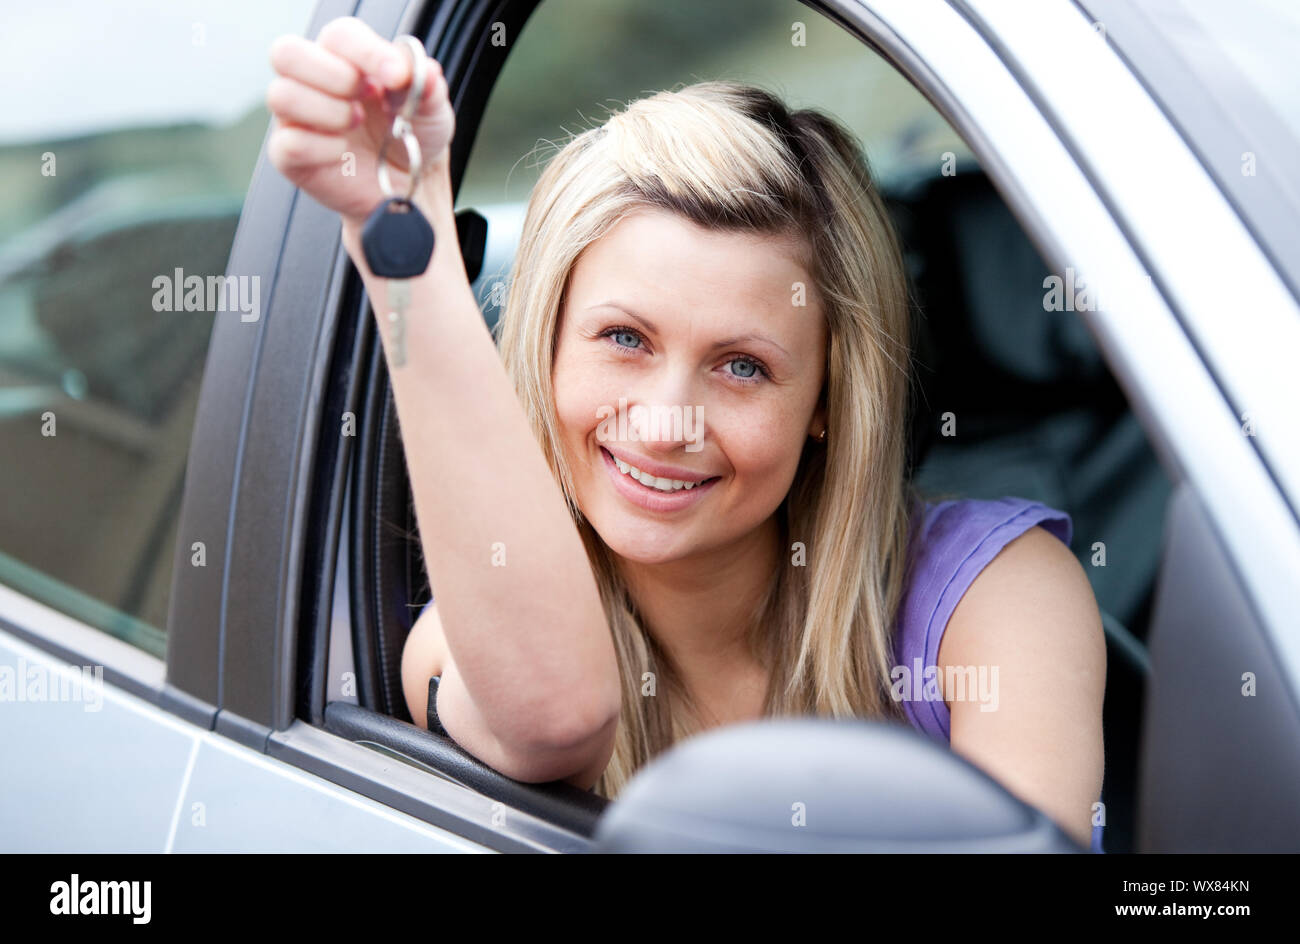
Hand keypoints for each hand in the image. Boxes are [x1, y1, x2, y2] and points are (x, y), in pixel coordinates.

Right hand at [265, 17, 454, 227]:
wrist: (412, 183)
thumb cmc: (413, 134)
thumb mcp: (431, 106)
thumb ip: (425, 84)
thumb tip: (425, 72)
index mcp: (345, 56)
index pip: (338, 35)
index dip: (367, 52)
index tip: (397, 76)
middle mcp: (313, 81)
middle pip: (286, 52)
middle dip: (333, 75)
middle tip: (365, 97)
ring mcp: (297, 118)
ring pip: (280, 95)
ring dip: (329, 112)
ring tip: (356, 123)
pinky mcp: (290, 156)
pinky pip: (288, 144)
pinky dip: (322, 148)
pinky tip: (345, 152)